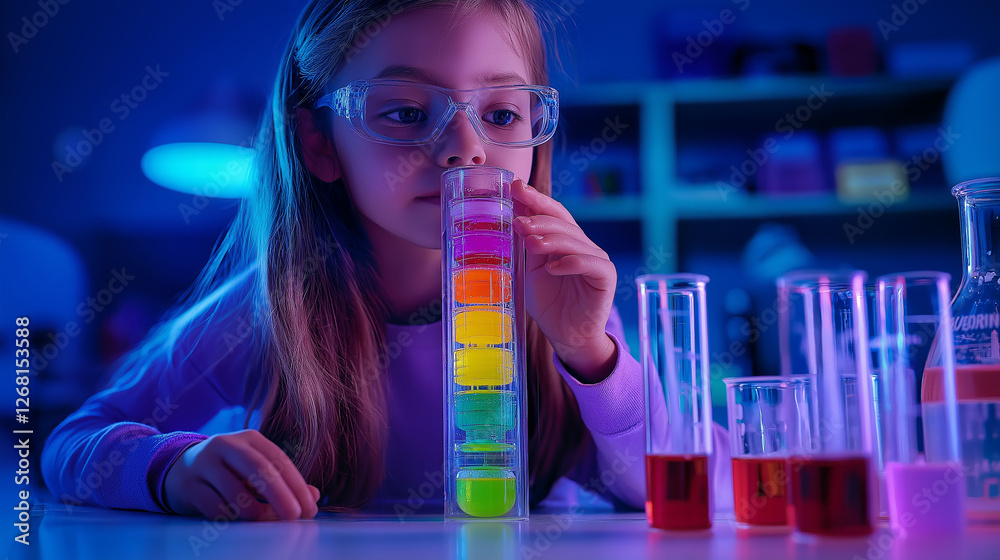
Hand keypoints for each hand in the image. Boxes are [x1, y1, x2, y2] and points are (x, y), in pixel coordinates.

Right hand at [163, 429, 319, 520]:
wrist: (179, 469)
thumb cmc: (230, 471)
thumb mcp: (256, 470)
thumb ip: (284, 481)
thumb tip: (313, 496)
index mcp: (249, 438)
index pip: (278, 459)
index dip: (296, 485)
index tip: (309, 508)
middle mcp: (225, 445)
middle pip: (258, 470)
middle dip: (280, 496)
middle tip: (295, 517)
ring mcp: (203, 464)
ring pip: (236, 493)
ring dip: (256, 512)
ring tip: (264, 520)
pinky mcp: (188, 486)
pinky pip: (215, 508)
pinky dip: (232, 518)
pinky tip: (238, 520)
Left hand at [511, 179, 617, 382]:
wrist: (566, 335)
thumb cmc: (549, 304)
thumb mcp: (531, 270)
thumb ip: (526, 244)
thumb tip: (514, 213)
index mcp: (566, 240)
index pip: (553, 213)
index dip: (535, 199)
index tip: (515, 187)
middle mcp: (583, 245)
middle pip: (563, 222)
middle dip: (538, 218)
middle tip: (518, 221)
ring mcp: (597, 259)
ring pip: (574, 240)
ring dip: (550, 239)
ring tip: (529, 242)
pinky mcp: (606, 276)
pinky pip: (589, 263)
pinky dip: (570, 262)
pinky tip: (552, 267)